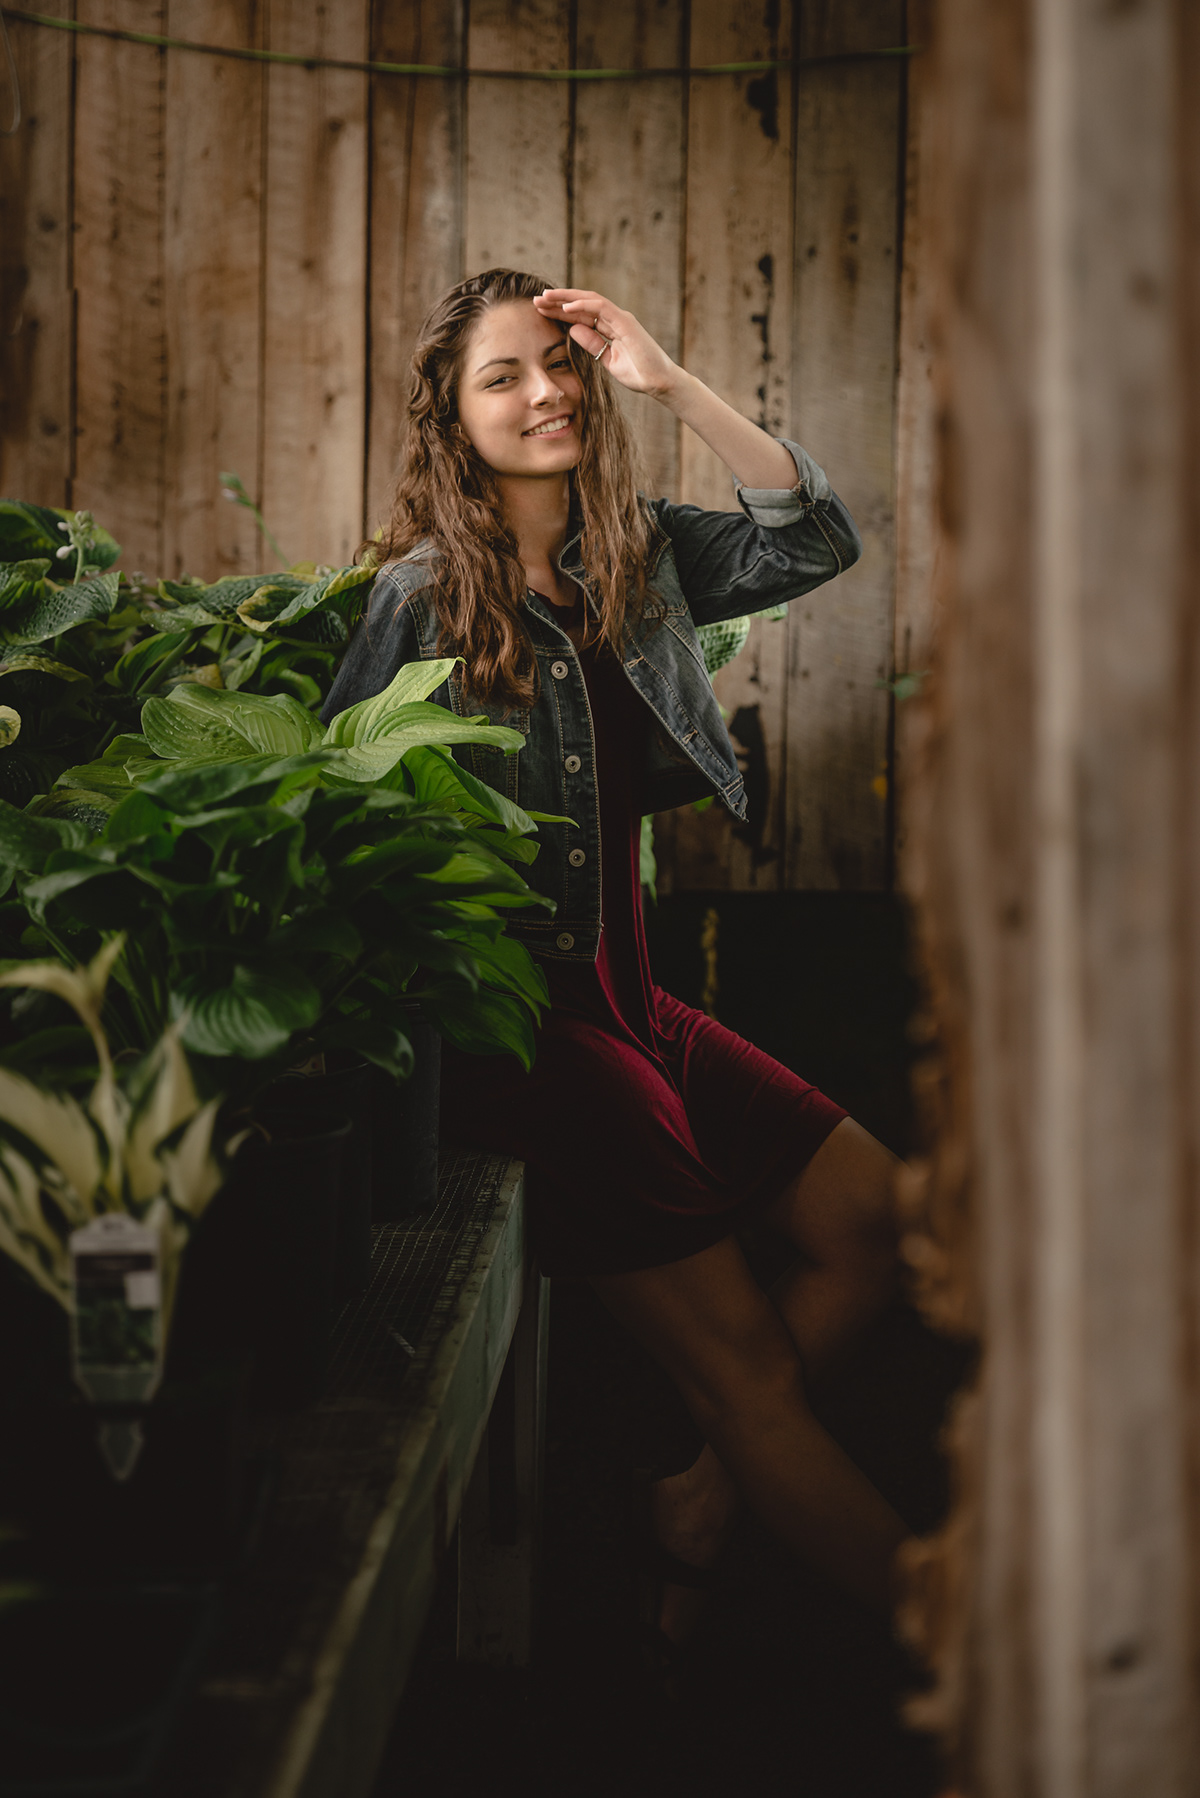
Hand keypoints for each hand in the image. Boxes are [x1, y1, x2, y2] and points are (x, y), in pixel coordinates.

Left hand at [533, 289, 679, 400]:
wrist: (658, 383)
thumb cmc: (638, 374)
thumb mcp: (607, 360)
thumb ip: (591, 344)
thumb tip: (572, 330)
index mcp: (609, 328)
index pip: (580, 316)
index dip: (559, 312)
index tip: (540, 312)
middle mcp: (614, 319)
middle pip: (581, 305)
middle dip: (558, 301)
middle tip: (536, 300)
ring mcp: (620, 319)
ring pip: (589, 300)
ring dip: (566, 298)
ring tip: (546, 298)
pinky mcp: (626, 322)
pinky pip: (601, 308)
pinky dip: (583, 306)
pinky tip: (566, 307)